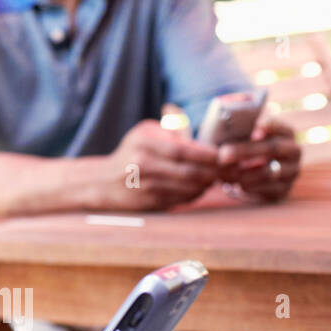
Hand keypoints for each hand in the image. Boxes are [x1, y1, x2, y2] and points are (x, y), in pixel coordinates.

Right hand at [100, 119, 219, 210]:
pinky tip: (200, 187)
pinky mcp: (151, 202)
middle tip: (227, 168)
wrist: (103, 182)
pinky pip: (183, 199)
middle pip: (190, 171)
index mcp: (143, 144)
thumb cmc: (131, 153)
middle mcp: (143, 165)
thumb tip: (201, 128)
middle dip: (214, 171)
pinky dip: (197, 193)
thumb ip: (172, 128)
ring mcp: (146, 186)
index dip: (207, 154)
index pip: (182, 150)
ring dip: (208, 183)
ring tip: (215, 177)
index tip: (223, 154)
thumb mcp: (145, 133)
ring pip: (189, 187)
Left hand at [217, 117, 300, 202]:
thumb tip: (225, 107)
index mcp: (285, 132)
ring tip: (222, 172)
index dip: (269, 126)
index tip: (253, 130)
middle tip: (222, 154)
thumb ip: (236, 123)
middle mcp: (293, 151)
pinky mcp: (285, 189)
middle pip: (272, 148)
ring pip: (269, 172)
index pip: (280, 126)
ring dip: (244, 173)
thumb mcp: (239, 134)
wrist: (250, 173)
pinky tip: (235, 183)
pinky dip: (249, 186)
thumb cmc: (242, 147)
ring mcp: (292, 171)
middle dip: (245, 151)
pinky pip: (268, 189)